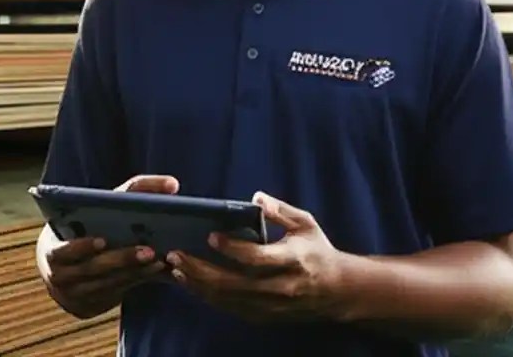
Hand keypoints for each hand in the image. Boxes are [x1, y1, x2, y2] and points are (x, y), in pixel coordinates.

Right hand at [40, 175, 179, 317]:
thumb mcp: (92, 211)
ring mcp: (73, 293)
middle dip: (122, 259)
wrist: (60, 269)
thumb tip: (172, 183)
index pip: (64, 249)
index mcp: (53, 249)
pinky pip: (115, 293)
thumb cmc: (83, 230)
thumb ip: (131, 192)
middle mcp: (59, 274)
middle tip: (149, 250)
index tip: (103, 240)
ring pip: (107, 282)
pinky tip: (156, 271)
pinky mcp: (87, 306)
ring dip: (134, 271)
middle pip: (94, 268)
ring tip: (158, 260)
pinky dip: (136, 280)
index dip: (82, 246)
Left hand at [166, 191, 347, 323]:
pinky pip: (230, 308)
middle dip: (201, 270)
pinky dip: (206, 296)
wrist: (337, 291)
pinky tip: (189, 283)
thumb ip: (280, 210)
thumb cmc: (317, 250)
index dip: (232, 249)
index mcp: (293, 260)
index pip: (257, 258)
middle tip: (176, 254)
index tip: (211, 236)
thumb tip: (256, 197)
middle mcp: (280, 286)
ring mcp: (271, 305)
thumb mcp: (305, 223)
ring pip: (227, 299)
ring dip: (197, 285)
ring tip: (175, 268)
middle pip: (234, 283)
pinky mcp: (263, 315)